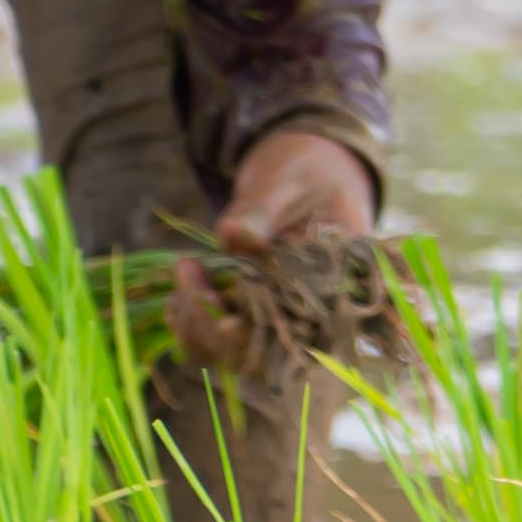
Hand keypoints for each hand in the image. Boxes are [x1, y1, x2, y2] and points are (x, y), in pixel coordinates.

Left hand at [165, 128, 380, 367]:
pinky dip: (195, 320)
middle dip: (212, 324)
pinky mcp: (256, 313)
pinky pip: (221, 338)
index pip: (296, 329)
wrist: (307, 170)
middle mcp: (312, 313)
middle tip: (187, 269)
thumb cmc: (307, 170)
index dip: (253, 331)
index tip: (218, 311)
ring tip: (185, 271)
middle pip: (261, 351)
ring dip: (198, 323)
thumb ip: (262, 208)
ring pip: (235, 352)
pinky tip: (185, 285)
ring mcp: (282, 317)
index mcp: (337, 285)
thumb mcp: (286, 180)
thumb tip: (235, 234)